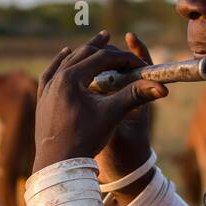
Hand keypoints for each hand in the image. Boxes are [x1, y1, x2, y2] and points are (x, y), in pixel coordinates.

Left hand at [34, 30, 167, 173]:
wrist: (58, 165)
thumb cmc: (85, 140)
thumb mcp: (112, 115)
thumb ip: (135, 96)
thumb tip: (163, 87)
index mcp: (71, 79)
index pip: (101, 59)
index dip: (122, 58)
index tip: (137, 63)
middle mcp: (55, 79)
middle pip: (82, 55)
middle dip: (101, 48)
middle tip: (113, 40)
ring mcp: (46, 89)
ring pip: (65, 62)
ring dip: (81, 52)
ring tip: (94, 43)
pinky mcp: (42, 99)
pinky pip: (51, 73)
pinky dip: (60, 62)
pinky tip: (65, 55)